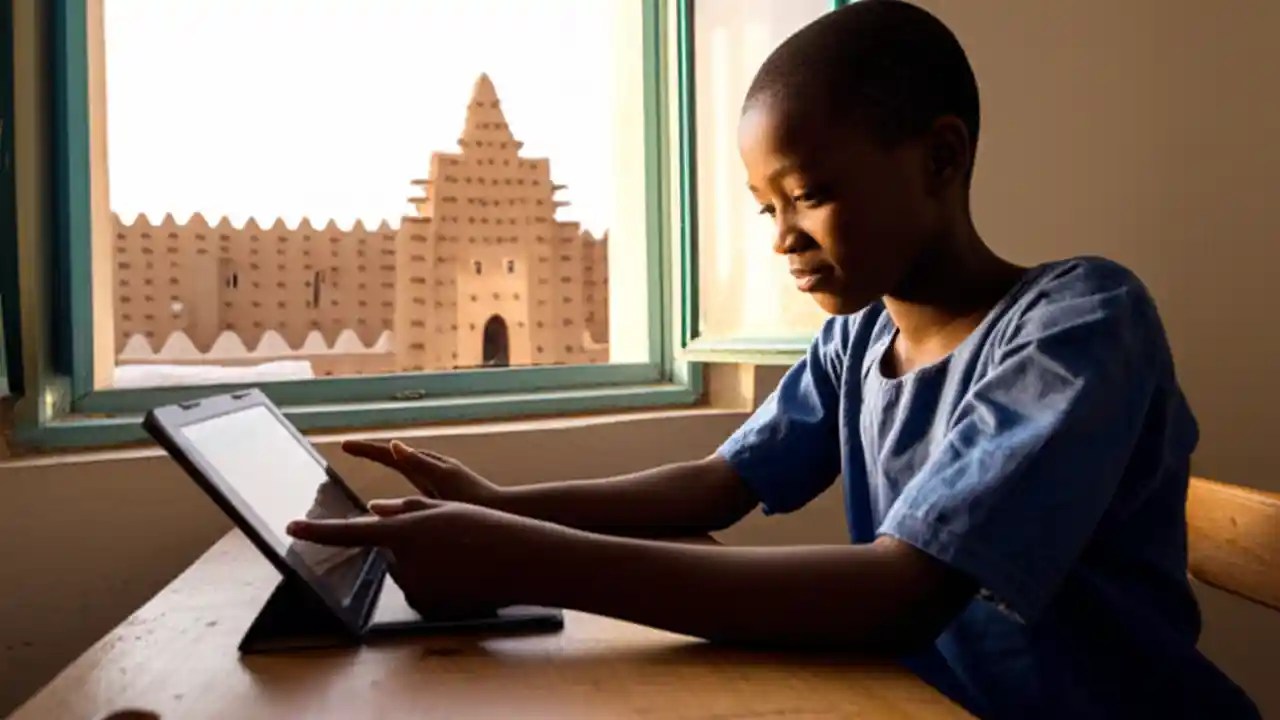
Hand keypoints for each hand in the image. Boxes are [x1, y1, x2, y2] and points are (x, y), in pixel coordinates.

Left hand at [287, 496, 557, 617]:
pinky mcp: (429, 605)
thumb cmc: (483, 525)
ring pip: (406, 571)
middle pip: (390, 552)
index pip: (348, 533)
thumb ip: (403, 511)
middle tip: (444, 538)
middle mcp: (403, 561)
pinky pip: (422, 589)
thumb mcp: (442, 508)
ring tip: (459, 555)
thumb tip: (373, 514)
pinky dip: (436, 580)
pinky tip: (462, 572)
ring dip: (424, 562)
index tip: (290, 528)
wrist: (517, 558)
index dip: (316, 532)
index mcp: (403, 531)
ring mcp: (416, 586)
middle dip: (407, 544)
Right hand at [343, 440, 501, 506]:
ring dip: (391, 460)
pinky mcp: (449, 491)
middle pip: (398, 455)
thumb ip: (418, 464)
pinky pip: (420, 478)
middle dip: (375, 451)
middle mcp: (434, 468)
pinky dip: (407, 475)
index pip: (390, 454)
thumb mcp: (442, 481)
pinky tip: (404, 493)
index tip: (344, 445)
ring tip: (375, 460)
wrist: (506, 511)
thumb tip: (393, 445)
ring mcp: (442, 479)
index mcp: (428, 466)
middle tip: (352, 449)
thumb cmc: (475, 499)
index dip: (367, 450)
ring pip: (410, 465)